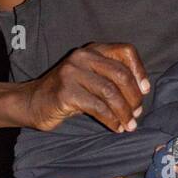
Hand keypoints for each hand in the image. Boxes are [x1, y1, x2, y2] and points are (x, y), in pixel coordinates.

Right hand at [13, 42, 149, 132]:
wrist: (32, 102)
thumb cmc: (68, 93)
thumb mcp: (91, 79)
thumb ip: (111, 79)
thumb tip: (141, 94)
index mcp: (93, 50)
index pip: (126, 51)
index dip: (140, 70)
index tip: (145, 91)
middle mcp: (83, 56)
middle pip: (120, 73)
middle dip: (134, 97)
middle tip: (136, 114)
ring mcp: (72, 72)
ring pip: (110, 92)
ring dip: (124, 112)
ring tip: (129, 125)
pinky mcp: (66, 92)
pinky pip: (98, 107)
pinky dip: (111, 119)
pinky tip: (116, 127)